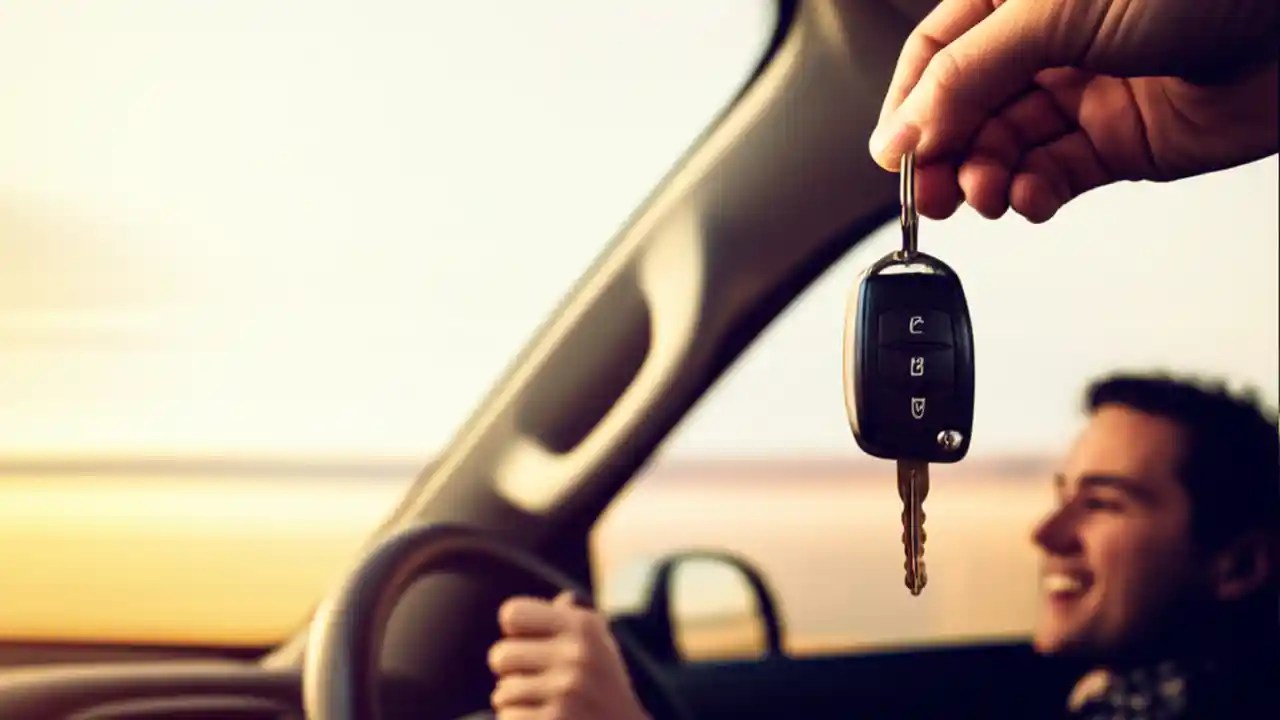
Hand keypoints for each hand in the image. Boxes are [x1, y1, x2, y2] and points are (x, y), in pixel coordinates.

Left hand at [486, 591, 649, 719]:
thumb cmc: (603, 687)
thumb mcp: (599, 648)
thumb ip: (574, 621)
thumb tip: (563, 600)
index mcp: (584, 627)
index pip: (512, 614)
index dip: (514, 633)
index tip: (530, 646)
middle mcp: (578, 655)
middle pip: (499, 655)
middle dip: (509, 673)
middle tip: (532, 682)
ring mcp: (567, 691)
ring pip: (501, 693)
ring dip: (515, 704)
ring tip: (542, 706)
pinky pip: (507, 717)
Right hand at [870, 0, 1278, 221]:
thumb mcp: (1054, 11)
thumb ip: (969, 74)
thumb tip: (903, 132)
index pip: (939, 53)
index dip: (911, 106)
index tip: (895, 157)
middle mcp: (1047, 41)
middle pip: (967, 107)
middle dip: (945, 152)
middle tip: (931, 193)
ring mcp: (1084, 91)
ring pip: (1007, 147)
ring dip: (986, 177)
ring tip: (985, 195)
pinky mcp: (1120, 140)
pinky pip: (1055, 174)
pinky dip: (1034, 193)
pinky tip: (1029, 196)